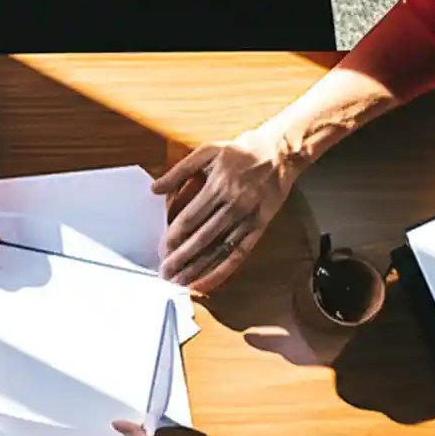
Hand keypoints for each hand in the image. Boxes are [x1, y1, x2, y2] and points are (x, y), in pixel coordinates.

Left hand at [153, 129, 300, 291]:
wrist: (280, 151)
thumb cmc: (241, 151)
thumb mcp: (207, 152)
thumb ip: (179, 171)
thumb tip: (154, 189)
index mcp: (218, 185)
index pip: (190, 218)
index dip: (174, 237)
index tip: (161, 250)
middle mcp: (233, 204)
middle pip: (202, 238)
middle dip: (181, 259)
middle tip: (165, 274)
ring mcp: (247, 218)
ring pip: (219, 250)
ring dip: (198, 269)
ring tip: (181, 284)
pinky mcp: (259, 227)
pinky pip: (239, 254)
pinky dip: (222, 271)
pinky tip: (207, 283)